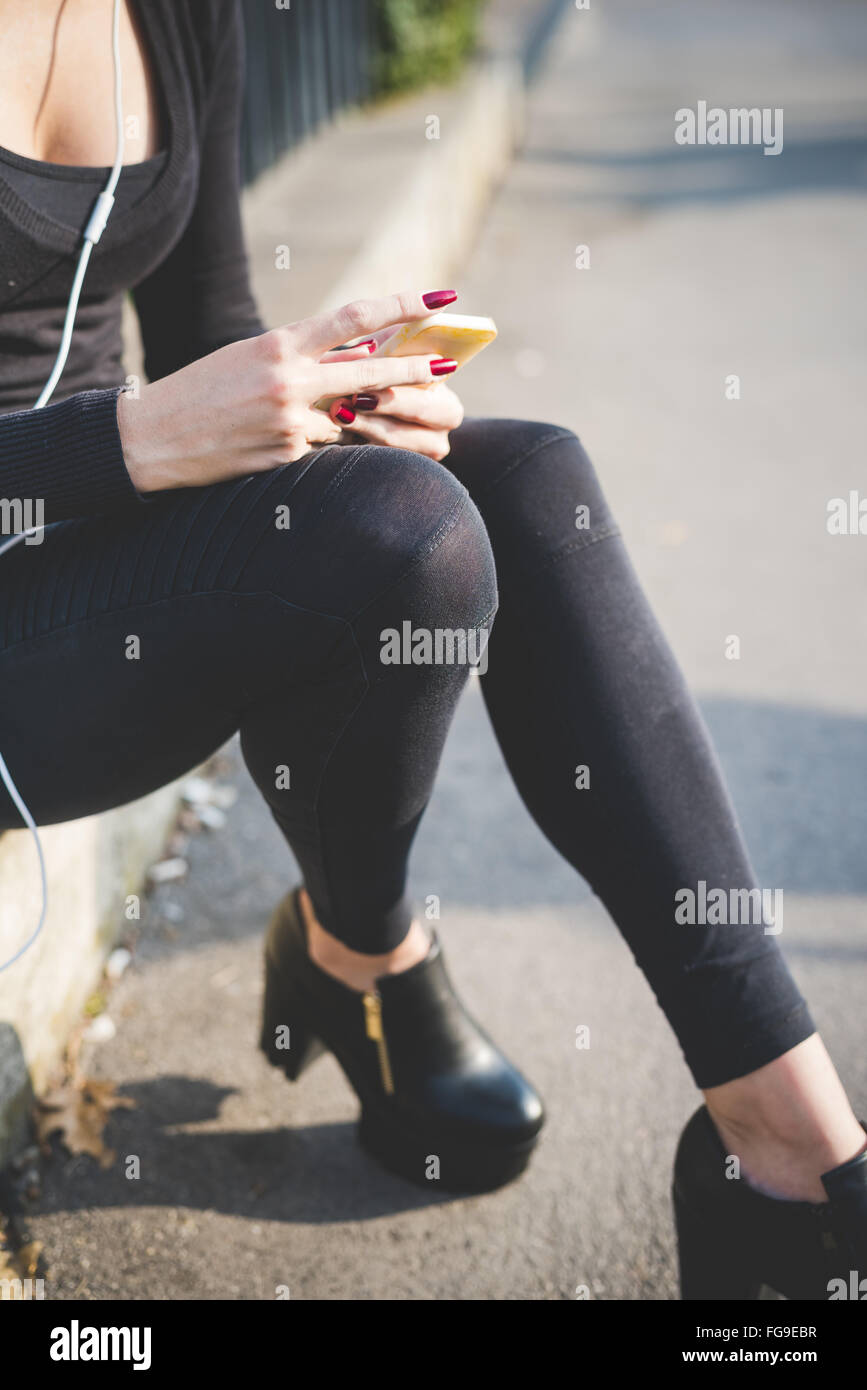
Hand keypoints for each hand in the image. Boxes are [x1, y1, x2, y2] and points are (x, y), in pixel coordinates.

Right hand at [116, 291, 458, 492]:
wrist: (153, 438)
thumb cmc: (202, 391)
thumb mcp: (250, 358)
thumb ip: (302, 356)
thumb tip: (359, 357)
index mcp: (280, 344)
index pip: (355, 317)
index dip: (404, 306)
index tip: (441, 299)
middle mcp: (290, 380)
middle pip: (372, 371)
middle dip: (415, 370)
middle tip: (448, 368)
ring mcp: (290, 421)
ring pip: (346, 417)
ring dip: (349, 417)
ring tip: (322, 415)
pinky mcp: (286, 455)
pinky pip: (320, 448)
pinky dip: (313, 442)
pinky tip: (277, 440)